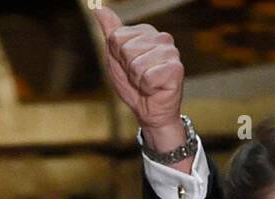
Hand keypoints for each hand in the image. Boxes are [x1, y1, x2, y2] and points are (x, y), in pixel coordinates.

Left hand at [92, 7, 183, 139]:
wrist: (149, 113)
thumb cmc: (133, 86)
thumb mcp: (115, 58)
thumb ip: (110, 33)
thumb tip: (97, 8)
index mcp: (146, 32)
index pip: (116, 37)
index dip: (118, 58)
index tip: (129, 68)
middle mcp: (161, 37)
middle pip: (126, 50)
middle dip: (128, 70)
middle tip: (139, 79)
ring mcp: (171, 52)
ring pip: (137, 65)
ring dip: (138, 81)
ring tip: (147, 85)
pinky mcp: (176, 69)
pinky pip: (148, 77)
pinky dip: (148, 89)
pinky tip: (156, 89)